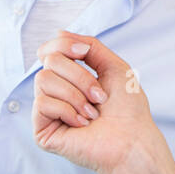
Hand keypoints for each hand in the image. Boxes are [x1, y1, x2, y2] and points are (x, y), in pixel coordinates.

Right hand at [32, 31, 174, 173]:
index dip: (63, 45)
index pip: (49, 51)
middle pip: (49, 61)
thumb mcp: (113, 66)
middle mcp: (56, 92)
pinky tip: (82, 125)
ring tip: (92, 113)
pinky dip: (68, 111)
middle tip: (99, 96)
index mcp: (70, 78)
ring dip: (75, 94)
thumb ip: (90, 45)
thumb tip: (59, 32)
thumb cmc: (128, 109)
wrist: (132, 141)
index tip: (84, 52)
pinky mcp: (42, 130)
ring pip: (43, 80)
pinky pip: (43, 103)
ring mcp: (47, 111)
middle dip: (79, 75)